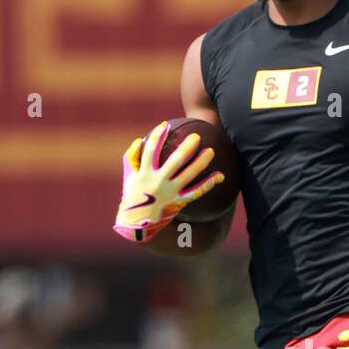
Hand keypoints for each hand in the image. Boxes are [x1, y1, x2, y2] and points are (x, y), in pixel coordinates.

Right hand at [113, 121, 224, 242]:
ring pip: (189, 175)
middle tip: (197, 136)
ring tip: (211, 151)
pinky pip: (196, 192)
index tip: (166, 125)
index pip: (151, 150)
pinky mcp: (179, 202)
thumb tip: (139, 140)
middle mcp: (158, 182)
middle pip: (175, 161)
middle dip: (186, 147)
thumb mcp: (128, 175)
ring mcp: (170, 192)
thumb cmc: (132, 194)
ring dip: (201, 162)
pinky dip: (208, 184)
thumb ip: (132, 156)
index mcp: (144, 173)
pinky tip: (220, 176)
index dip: (157, 136)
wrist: (137, 223)